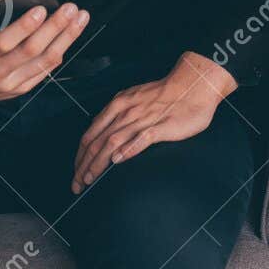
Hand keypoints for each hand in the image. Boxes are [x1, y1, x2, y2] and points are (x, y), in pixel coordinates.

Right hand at [0, 2, 89, 112]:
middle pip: (32, 51)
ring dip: (66, 38)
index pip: (4, 42)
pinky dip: (59, 51)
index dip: (24, 26)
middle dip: (55, 27)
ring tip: (79, 19)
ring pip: (45, 62)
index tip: (40, 10)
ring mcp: (10, 84)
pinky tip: (68, 37)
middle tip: (70, 10)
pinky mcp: (20, 89)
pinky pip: (45, 71)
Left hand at [71, 52, 235, 193]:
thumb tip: (106, 136)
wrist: (193, 84)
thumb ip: (120, 116)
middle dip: (83, 165)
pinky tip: (117, 162)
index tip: (76, 171)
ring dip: (98, 164)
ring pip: (111, 143)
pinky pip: (140, 139)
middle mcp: (125, 113)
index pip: (90, 134)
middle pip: (96, 142)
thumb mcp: (134, 99)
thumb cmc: (166, 94)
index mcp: (117, 106)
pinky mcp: (159, 126)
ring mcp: (141, 119)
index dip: (80, 155)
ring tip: (89, 179)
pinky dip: (126, 151)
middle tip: (76, 184)